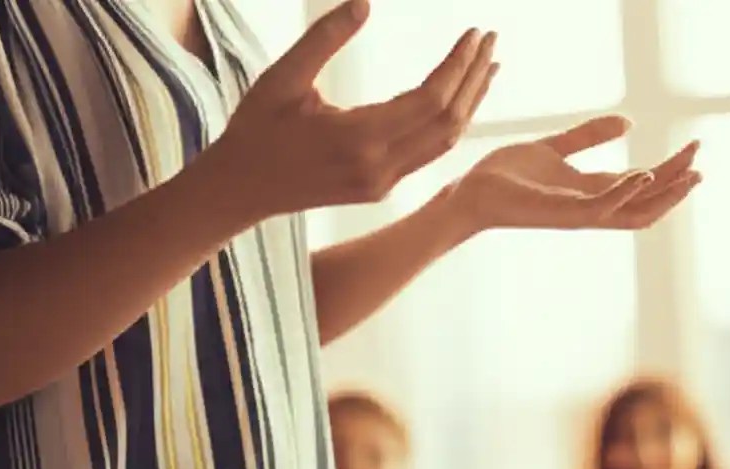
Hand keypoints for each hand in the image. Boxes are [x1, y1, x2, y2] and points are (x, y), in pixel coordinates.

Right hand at [206, 0, 499, 222]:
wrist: (240, 189)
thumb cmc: (256, 129)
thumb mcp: (282, 77)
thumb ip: (324, 39)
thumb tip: (364, 2)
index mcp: (358, 139)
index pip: (430, 99)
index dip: (457, 64)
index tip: (473, 33)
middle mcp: (379, 168)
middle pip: (449, 121)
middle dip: (474, 77)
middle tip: (489, 39)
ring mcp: (382, 184)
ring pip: (445, 142)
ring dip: (470, 102)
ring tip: (488, 65)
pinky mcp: (380, 189)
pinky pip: (429, 153)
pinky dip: (451, 122)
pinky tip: (459, 98)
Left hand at [445, 115, 701, 233]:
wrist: (473, 191)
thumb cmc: (507, 175)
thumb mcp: (555, 147)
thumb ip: (588, 136)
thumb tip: (629, 122)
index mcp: (590, 190)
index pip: (641, 184)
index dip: (669, 171)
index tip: (693, 150)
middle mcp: (590, 206)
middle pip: (646, 201)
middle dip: (676, 185)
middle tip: (700, 164)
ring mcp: (578, 212)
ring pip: (633, 211)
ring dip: (662, 195)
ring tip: (687, 174)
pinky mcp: (562, 212)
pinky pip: (601, 207)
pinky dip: (623, 193)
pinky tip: (641, 173)